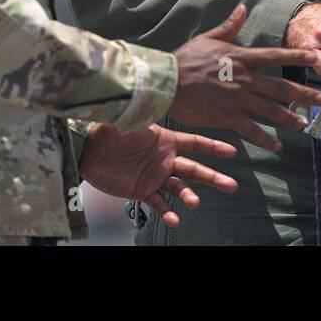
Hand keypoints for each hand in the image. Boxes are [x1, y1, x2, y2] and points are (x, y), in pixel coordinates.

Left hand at [79, 123, 236, 228]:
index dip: (213, 147)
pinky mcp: (142, 191)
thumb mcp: (131, 118)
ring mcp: (155, 176)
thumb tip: (157, 100)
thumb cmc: (109, 129)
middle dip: (214, 176)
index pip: (195, 143)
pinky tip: (176, 220)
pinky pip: (158, 203)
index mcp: (166, 139)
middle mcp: (165, 159)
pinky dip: (167, 212)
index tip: (232, 152)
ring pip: (179, 187)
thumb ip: (147, 113)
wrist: (88, 150)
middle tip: (232, 186)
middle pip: (195, 168)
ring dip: (189, 196)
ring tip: (196, 203)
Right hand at [169, 4, 320, 151]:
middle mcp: (245, 78)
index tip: (318, 59)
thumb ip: (230, 26)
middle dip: (305, 93)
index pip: (277, 56)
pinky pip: (252, 130)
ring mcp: (238, 99)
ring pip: (271, 110)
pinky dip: (266, 139)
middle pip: (281, 87)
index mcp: (241, 58)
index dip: (300, 57)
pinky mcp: (228, 117)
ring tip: (305, 123)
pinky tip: (277, 146)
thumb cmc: (185, 59)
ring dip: (290, 117)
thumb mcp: (209, 38)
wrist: (167, 82)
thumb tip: (243, 8)